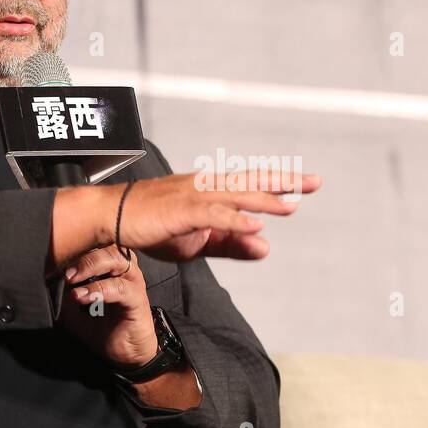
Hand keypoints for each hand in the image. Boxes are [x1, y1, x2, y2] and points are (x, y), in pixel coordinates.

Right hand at [47, 167, 321, 271]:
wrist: (113, 219)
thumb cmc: (153, 225)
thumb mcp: (199, 241)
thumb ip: (231, 244)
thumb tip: (265, 246)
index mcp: (212, 191)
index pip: (252, 184)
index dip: (280, 182)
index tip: (308, 184)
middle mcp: (206, 187)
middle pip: (251, 181)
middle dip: (284, 181)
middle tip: (314, 182)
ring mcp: (194, 196)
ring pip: (236, 195)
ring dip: (264, 200)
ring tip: (291, 205)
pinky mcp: (181, 211)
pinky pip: (213, 214)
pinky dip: (235, 219)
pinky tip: (255, 225)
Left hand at [56, 245, 157, 368]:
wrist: (128, 355)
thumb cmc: (106, 330)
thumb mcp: (74, 311)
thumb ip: (62, 295)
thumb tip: (44, 283)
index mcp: (110, 266)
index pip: (94, 242)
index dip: (75, 244)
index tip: (55, 254)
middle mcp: (123, 269)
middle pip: (107, 243)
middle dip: (81, 251)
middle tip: (62, 267)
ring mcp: (133, 282)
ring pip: (116, 258)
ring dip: (91, 265)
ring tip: (71, 279)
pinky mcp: (138, 299)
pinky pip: (120, 287)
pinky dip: (99, 289)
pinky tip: (83, 296)